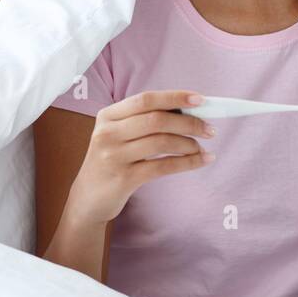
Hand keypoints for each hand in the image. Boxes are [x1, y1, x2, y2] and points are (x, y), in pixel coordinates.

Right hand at [64, 90, 214, 226]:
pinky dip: (187, 162)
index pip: (146, 99)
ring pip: (161, 142)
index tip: (200, 100)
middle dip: (189, 122)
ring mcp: (114, 156)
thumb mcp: (118, 135)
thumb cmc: (111, 161)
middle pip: (156, 119)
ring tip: (202, 147)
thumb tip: (187, 111)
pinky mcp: (124, 179)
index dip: (175, 97)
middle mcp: (107, 133)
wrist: (88, 199)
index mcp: (108, 115)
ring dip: (189, 143)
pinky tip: (202, 160)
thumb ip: (144, 121)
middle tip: (209, 129)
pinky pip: (163, 166)